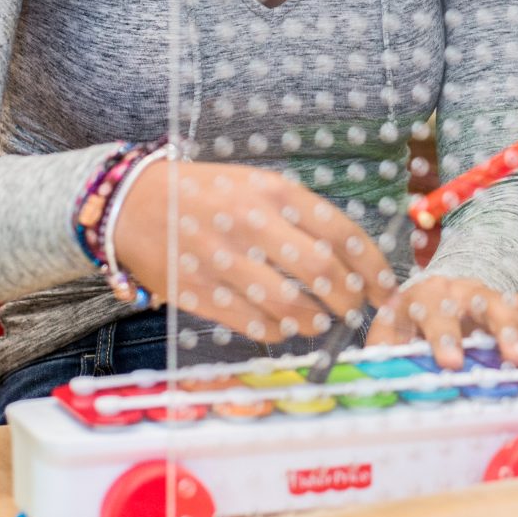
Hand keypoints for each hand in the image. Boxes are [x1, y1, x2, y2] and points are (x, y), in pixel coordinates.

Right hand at [111, 160, 398, 343]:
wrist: (132, 204)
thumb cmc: (206, 194)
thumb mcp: (257, 185)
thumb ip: (299, 216)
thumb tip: (349, 258)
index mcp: (274, 192)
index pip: (341, 233)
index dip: (372, 267)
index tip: (386, 288)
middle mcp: (251, 224)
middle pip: (321, 272)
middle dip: (349, 299)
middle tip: (354, 310)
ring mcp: (223, 260)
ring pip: (288, 304)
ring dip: (314, 320)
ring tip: (320, 321)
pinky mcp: (199, 292)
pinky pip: (252, 323)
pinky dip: (277, 331)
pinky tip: (283, 328)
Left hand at [367, 276, 517, 369]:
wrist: (432, 295)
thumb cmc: (410, 320)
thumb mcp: (389, 331)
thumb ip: (382, 352)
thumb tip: (373, 380)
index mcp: (429, 295)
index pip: (436, 311)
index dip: (444, 336)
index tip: (451, 363)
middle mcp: (468, 291)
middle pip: (490, 302)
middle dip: (504, 329)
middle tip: (514, 357)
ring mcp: (497, 297)